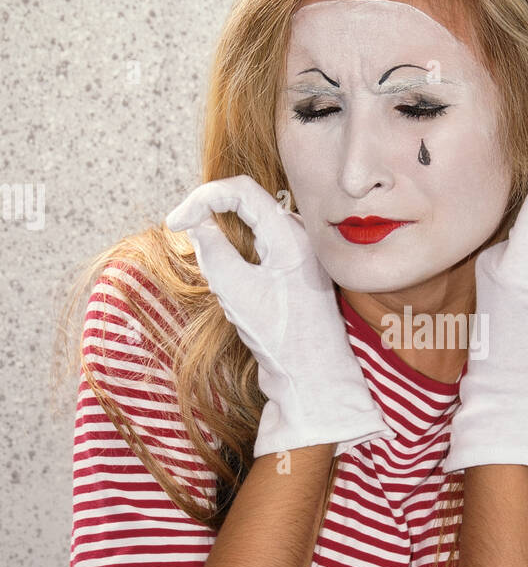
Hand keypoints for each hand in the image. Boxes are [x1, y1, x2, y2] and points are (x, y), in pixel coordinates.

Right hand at [165, 175, 394, 457]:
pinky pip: (257, 244)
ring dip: (222, 236)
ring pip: (249, 224)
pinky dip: (235, 253)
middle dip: (210, 213)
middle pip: (246, 202)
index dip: (201, 198)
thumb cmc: (280, 337)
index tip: (174, 224)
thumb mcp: (235, 290)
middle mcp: (300, 235)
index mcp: (291, 234)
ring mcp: (298, 251)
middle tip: (183, 235)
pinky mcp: (292, 268)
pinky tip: (235, 289)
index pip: (240, 190)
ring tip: (217, 274)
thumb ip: (212, 249)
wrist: (314, 376)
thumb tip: (195, 223)